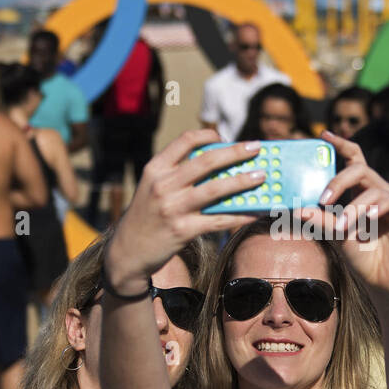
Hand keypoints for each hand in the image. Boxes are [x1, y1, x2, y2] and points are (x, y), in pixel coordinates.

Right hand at [104, 130, 262, 287]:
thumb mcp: (152, 188)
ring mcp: (173, 208)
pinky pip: (219, 220)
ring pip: (215, 189)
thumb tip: (221, 167)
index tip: (225, 138)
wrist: (127, 252)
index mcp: (156, 169)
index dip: (208, 136)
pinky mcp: (182, 230)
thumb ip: (177, 175)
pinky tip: (256, 212)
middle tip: (256, 148)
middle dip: (235, 152)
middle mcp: (163, 185)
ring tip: (262, 176)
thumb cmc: (146, 217)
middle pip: (206, 161)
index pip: (185, 141)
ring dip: (242, 181)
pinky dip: (240, 215)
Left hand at [302, 131, 388, 298]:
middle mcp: (378, 192)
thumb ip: (320, 221)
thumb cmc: (360, 258)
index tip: (324, 136)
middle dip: (340, 180)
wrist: (382, 284)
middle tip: (324, 199)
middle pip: (360, 169)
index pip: (353, 159)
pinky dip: (378, 208)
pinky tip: (368, 220)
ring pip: (374, 188)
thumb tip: (296, 208)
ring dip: (354, 208)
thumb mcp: (336, 237)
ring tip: (342, 227)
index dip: (341, 145)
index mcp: (360, 192)